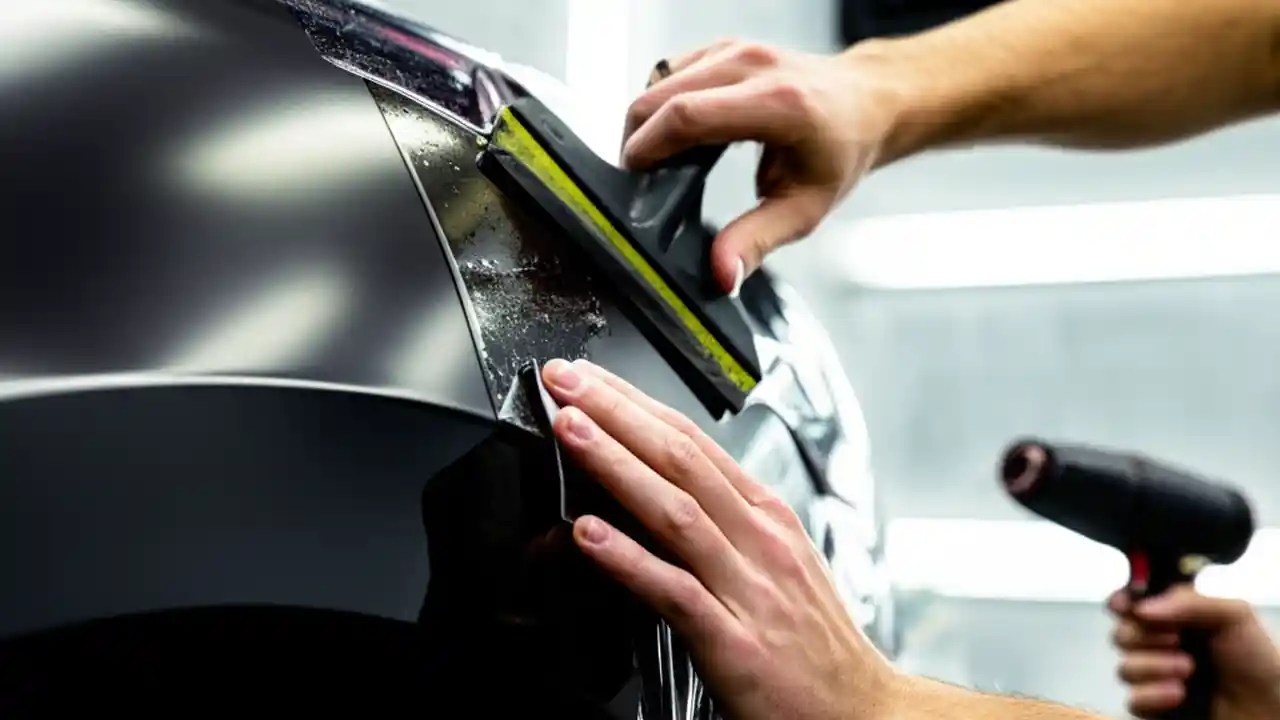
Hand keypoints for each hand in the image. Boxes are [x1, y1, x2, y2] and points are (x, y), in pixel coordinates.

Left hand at [540, 358, 899, 719]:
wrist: (863, 713)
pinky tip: (589, 535)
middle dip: (618, 414)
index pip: (694, 441)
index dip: (636, 404)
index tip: (590, 378)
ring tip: (570, 432)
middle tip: (565, 381)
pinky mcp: (735, 643)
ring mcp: (748, 590)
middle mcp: (759, 542)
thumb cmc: (816, 644)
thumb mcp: (777, 564)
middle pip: (681, 460)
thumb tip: (657, 489)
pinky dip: (630, 560)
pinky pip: (675, 592)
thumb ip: (723, 525)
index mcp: (767, 517)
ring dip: (616, 465)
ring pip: (675, 512)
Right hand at [622, 39, 903, 293]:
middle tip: (641, 181)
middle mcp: (753, 65)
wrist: (865, 103)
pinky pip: (670, 73)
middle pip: (661, 96)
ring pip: (658, 81)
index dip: (648, 148)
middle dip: (637, 139)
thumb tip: (720, 276)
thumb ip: (756, 242)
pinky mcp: (724, 47)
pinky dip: (661, 104)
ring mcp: (736, 49)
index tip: (634, 180)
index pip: (687, 115)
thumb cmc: (839, 153)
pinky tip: (675, 135)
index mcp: (776, 103)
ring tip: (658, 162)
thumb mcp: (804, 210)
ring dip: (646, 122)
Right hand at [1109, 586, 1279, 719]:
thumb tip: (1142, 607)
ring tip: (1188, 671)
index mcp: (1174, 616)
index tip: (1125, 606)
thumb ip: (1189, 601)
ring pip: (1124, 668)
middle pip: (1120, 633)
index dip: (1121, 601)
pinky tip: (1179, 695)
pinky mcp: (1155, 707)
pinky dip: (1153, 695)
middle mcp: (1159, 645)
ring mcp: (1155, 677)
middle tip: (1176, 639)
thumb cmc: (1258, 661)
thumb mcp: (1234, 615)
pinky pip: (1133, 700)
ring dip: (1153, 667)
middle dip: (1143, 636)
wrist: (1269, 708)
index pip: (1131, 602)